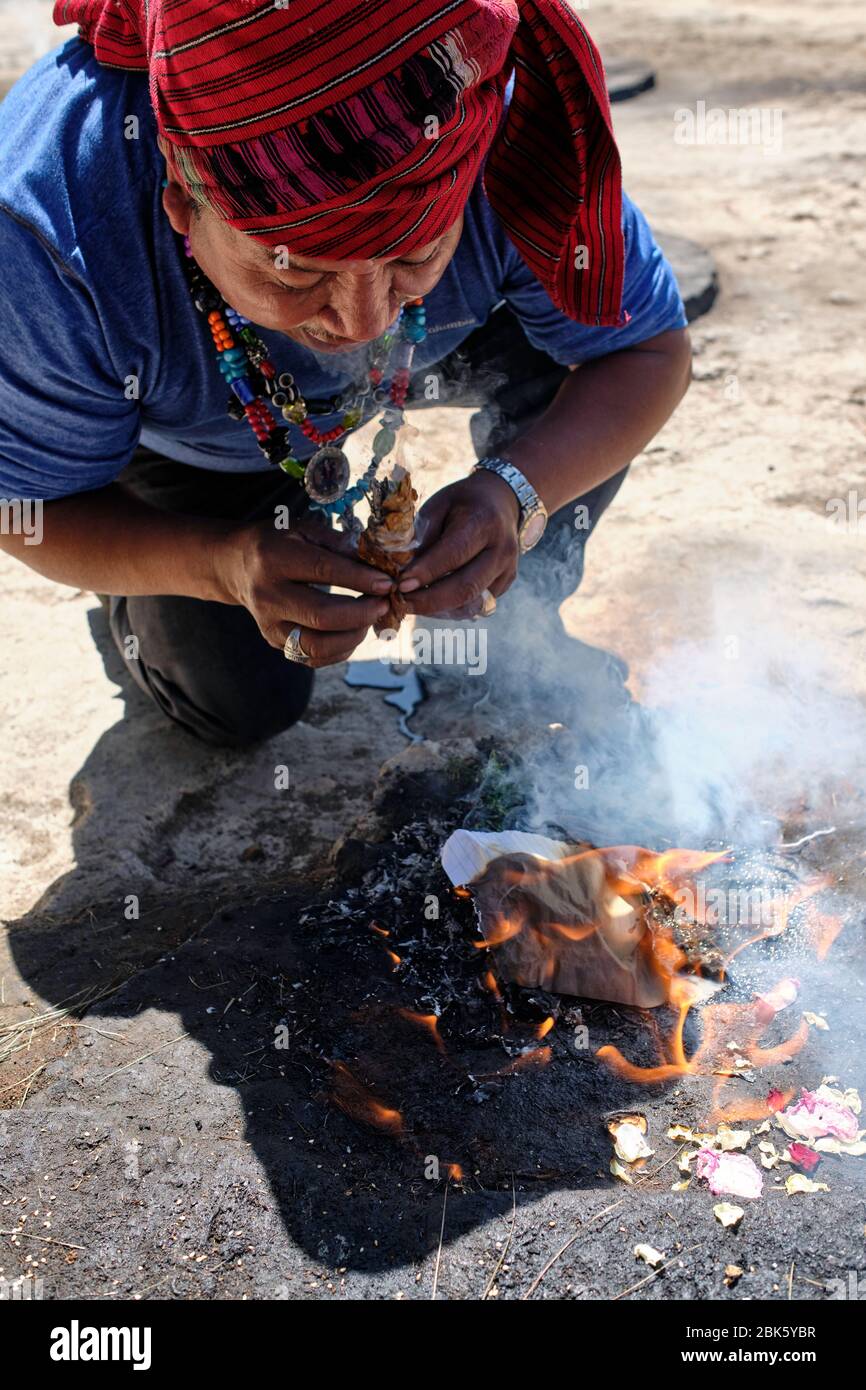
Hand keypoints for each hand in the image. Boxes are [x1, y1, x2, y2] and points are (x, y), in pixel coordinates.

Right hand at [215, 514, 392, 667]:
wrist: (237, 566)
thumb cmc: (277, 543)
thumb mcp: (303, 529)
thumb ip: (338, 543)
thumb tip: (377, 561)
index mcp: (274, 559)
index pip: (323, 571)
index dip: (360, 579)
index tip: (388, 583)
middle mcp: (268, 595)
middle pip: (321, 616)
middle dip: (361, 613)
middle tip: (384, 603)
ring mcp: (269, 624)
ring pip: (317, 645)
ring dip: (353, 635)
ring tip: (370, 618)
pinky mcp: (275, 642)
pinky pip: (313, 657)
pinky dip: (341, 650)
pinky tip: (353, 632)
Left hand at [398, 471, 520, 619]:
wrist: (501, 502)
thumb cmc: (463, 503)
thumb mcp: (439, 506)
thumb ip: (424, 536)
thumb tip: (405, 570)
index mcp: (484, 522)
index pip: (454, 554)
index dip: (426, 572)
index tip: (400, 584)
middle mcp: (502, 550)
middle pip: (466, 587)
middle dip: (430, 600)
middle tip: (401, 602)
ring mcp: (507, 570)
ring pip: (471, 603)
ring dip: (438, 609)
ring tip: (412, 605)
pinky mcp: (504, 584)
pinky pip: (475, 605)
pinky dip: (450, 609)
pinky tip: (430, 603)